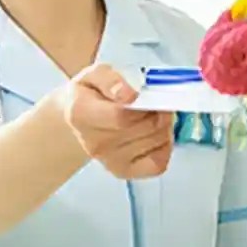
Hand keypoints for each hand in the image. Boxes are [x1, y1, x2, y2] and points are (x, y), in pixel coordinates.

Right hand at [60, 63, 173, 178]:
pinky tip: (155, 134)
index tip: (147, 93)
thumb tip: (130, 94)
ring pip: (155, 141)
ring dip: (164, 125)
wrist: (81, 119)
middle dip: (157, 110)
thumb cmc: (91, 94)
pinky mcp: (125, 172)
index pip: (121, 116)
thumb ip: (111, 79)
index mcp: (81, 114)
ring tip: (154, 114)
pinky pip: (158, 163)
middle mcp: (94, 143)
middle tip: (156, 100)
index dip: (142, 103)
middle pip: (143, 128)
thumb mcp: (95, 74)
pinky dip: (165, 145)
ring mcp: (110, 161)